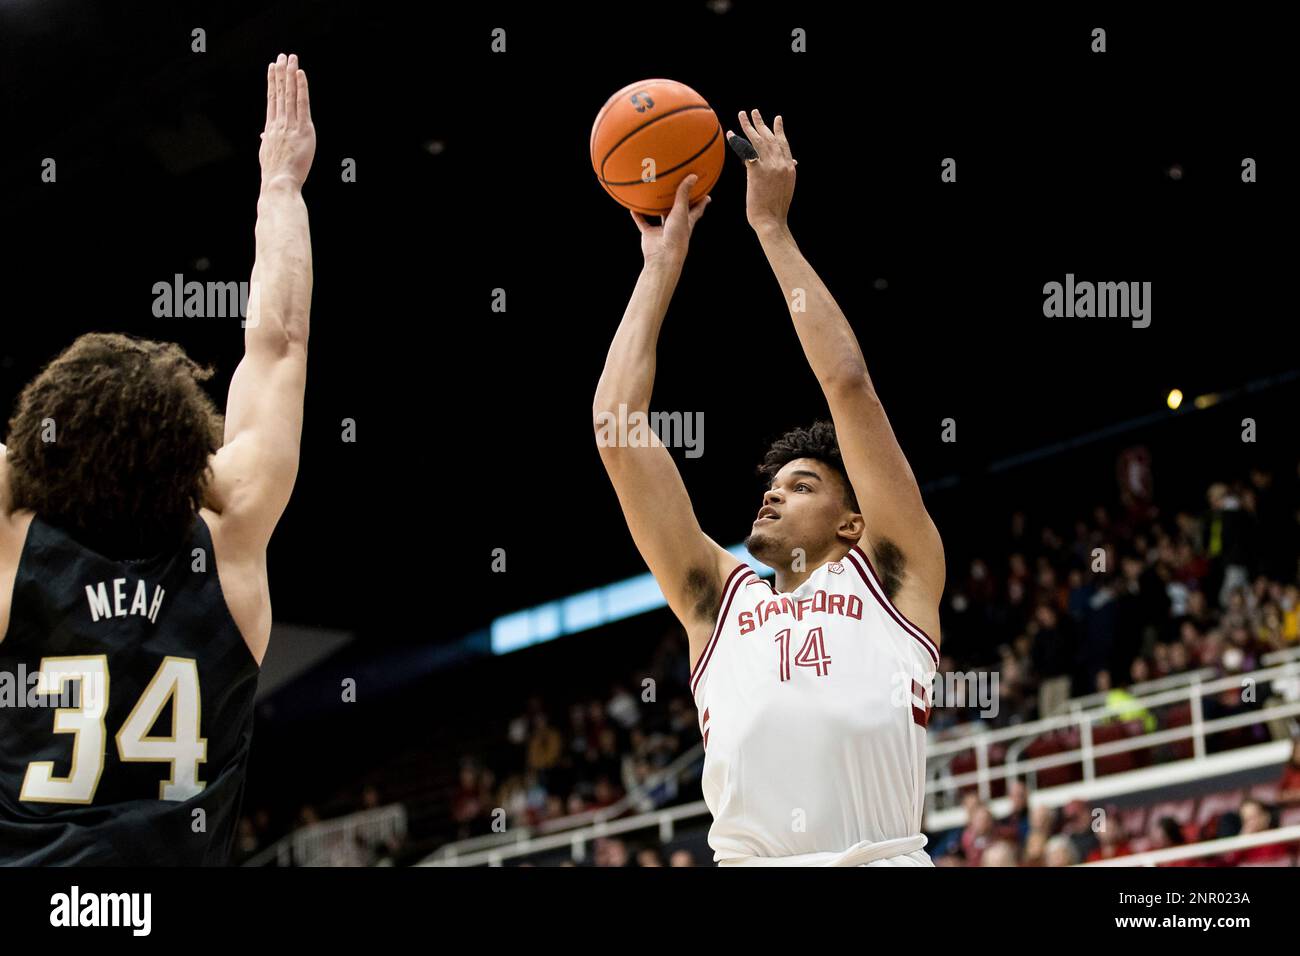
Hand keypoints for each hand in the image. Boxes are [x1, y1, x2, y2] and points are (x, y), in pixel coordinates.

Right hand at [259, 53, 315, 188]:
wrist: (278, 182)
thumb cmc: (274, 174)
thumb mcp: (268, 154)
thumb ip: (267, 140)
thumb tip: (263, 134)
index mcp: (271, 128)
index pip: (272, 100)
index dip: (272, 82)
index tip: (272, 68)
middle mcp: (279, 123)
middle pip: (279, 93)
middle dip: (280, 73)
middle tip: (282, 56)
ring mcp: (290, 125)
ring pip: (289, 94)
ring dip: (290, 74)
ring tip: (290, 58)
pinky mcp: (303, 130)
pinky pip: (302, 104)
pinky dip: (301, 88)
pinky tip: (300, 74)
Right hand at [630, 174, 710, 265]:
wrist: (663, 256)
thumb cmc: (676, 236)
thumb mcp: (681, 211)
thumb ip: (684, 194)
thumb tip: (693, 176)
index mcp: (687, 222)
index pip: (696, 210)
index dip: (702, 203)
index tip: (707, 196)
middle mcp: (675, 225)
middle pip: (678, 211)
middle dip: (679, 203)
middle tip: (679, 191)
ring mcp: (662, 231)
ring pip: (659, 216)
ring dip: (656, 208)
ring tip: (653, 196)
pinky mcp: (650, 235)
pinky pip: (642, 223)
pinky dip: (638, 216)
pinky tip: (633, 207)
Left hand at [729, 109, 795, 232]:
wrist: (772, 221)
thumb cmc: (776, 210)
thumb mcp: (787, 188)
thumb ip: (787, 174)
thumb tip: (792, 164)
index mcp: (790, 167)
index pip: (784, 144)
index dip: (779, 130)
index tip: (777, 119)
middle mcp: (782, 163)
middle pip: (770, 138)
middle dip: (762, 123)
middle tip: (754, 111)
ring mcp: (770, 167)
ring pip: (758, 140)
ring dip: (749, 126)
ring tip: (742, 114)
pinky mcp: (757, 172)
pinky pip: (746, 152)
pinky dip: (738, 142)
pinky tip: (731, 134)